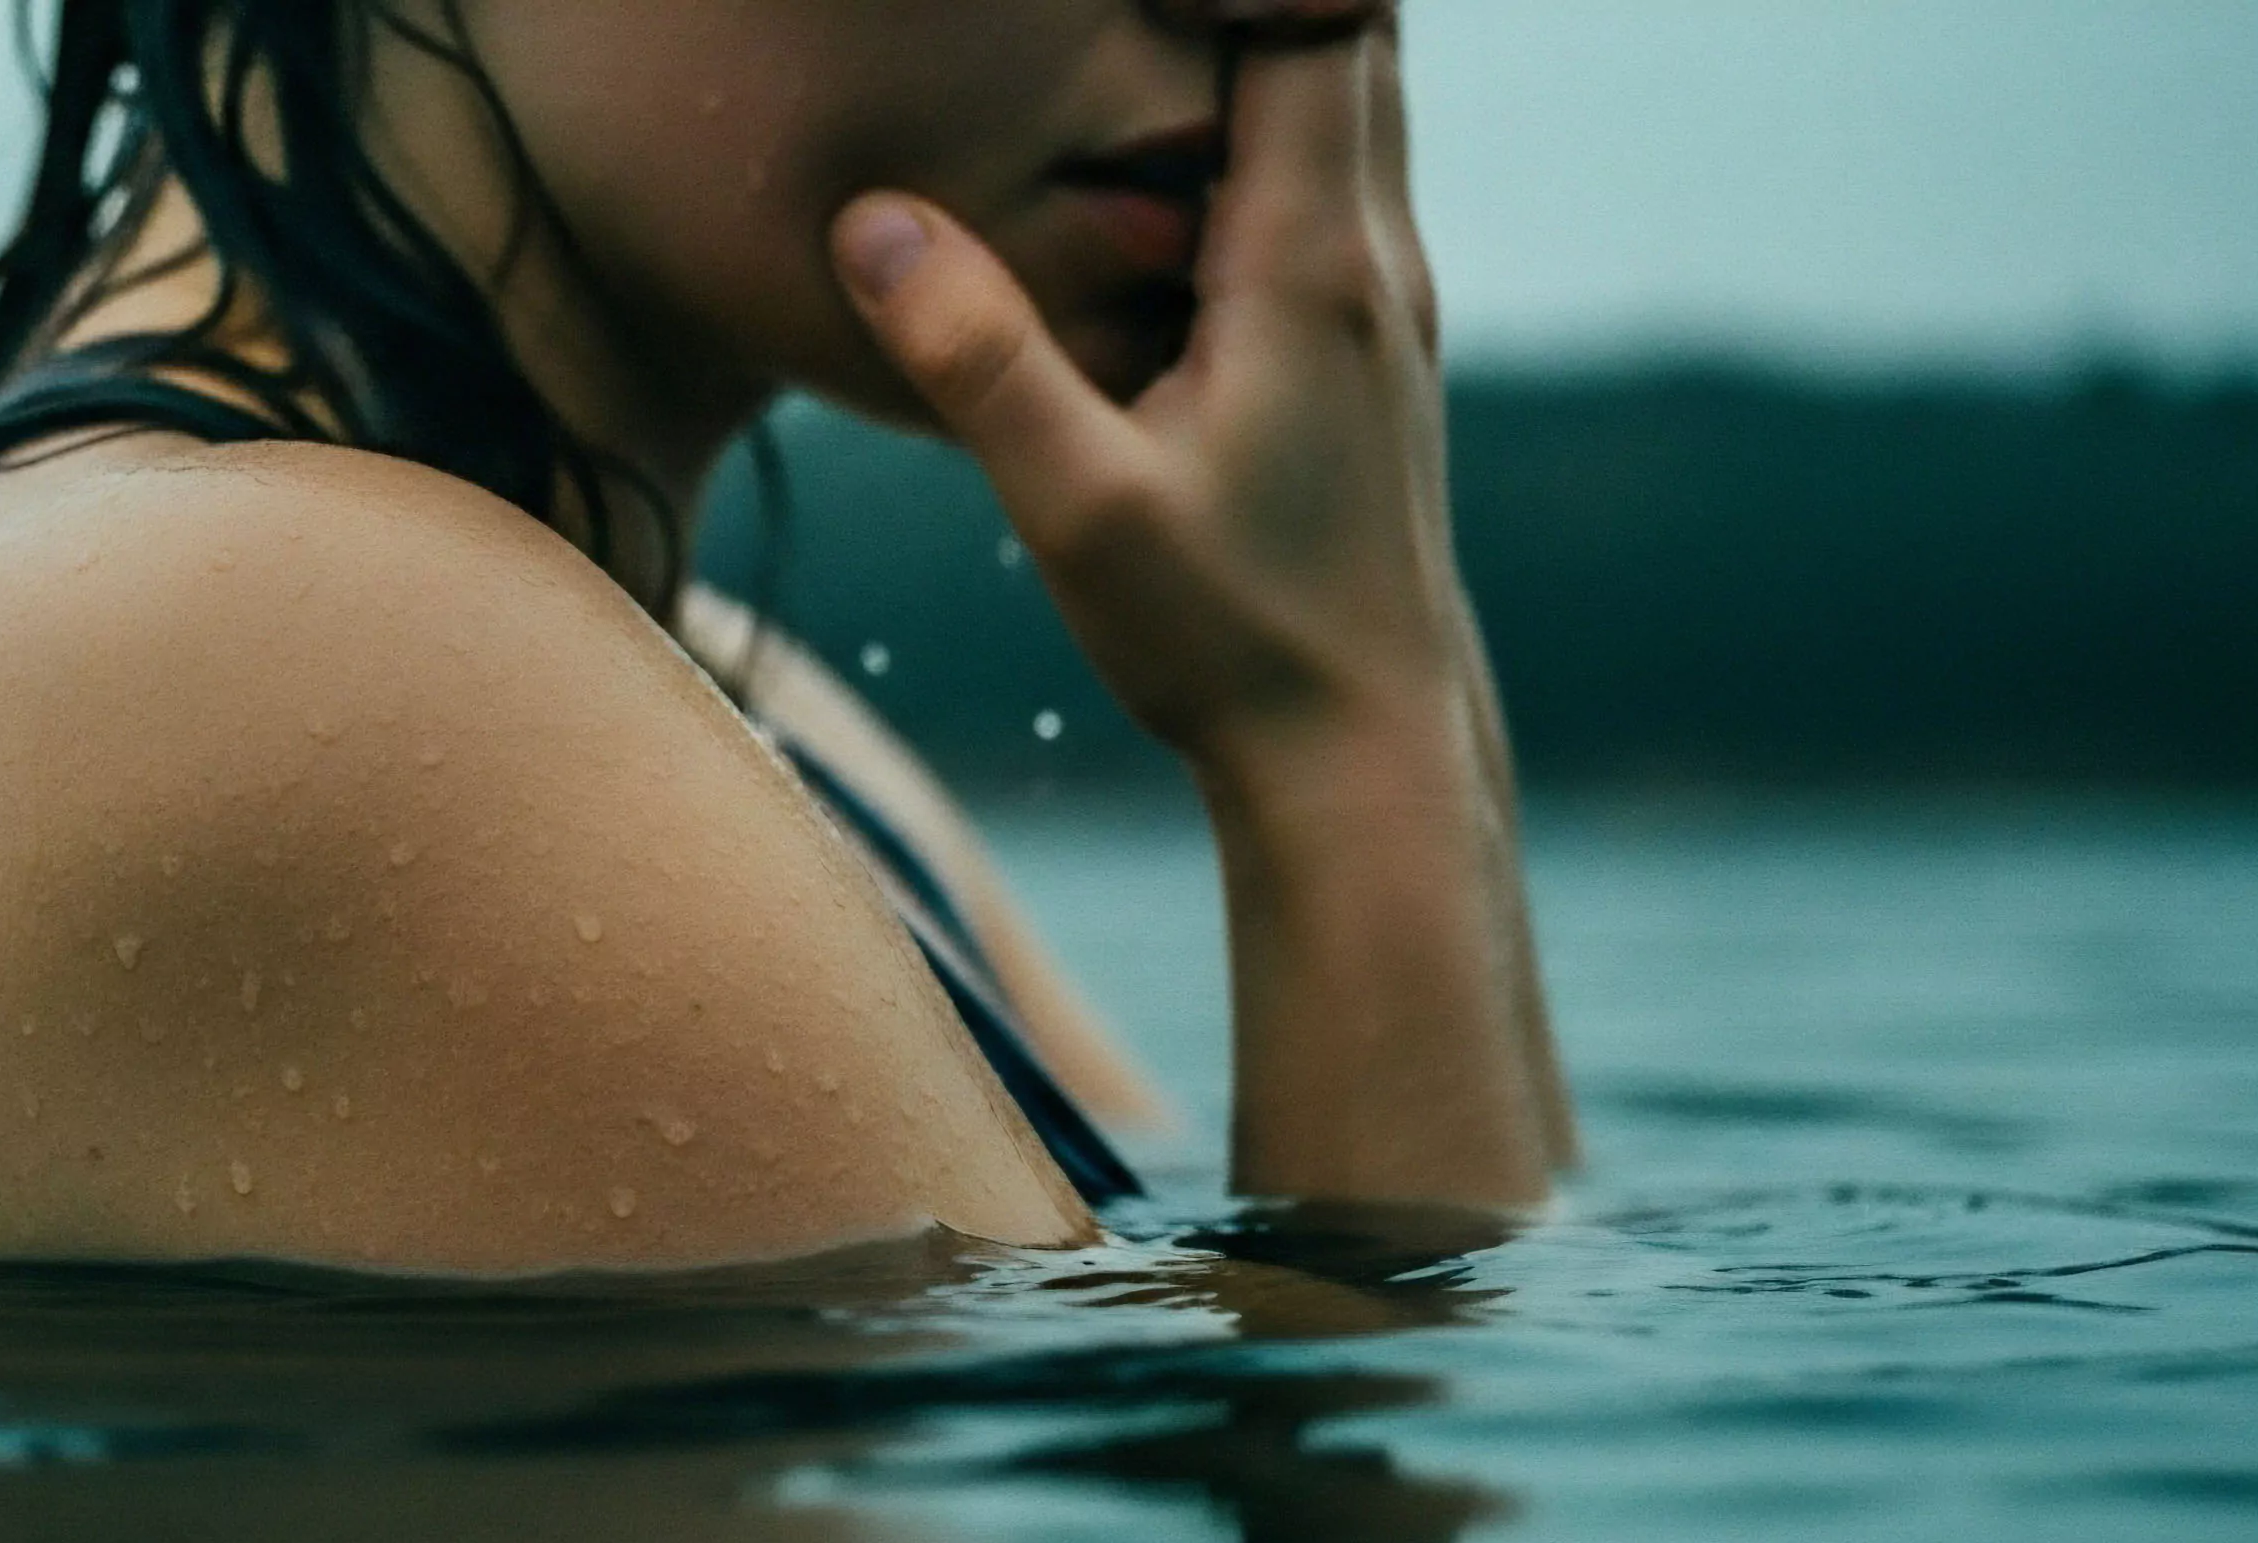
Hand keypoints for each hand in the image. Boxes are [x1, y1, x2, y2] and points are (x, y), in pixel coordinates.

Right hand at [831, 15, 1468, 786]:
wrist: (1363, 752)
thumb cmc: (1231, 640)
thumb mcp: (1077, 509)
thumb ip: (978, 357)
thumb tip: (872, 223)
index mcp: (1313, 261)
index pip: (1315, 21)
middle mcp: (1374, 258)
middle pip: (1346, 39)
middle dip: (1242, 4)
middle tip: (1113, 25)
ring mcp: (1386, 303)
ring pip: (1349, 109)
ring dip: (1255, 62)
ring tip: (1129, 63)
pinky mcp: (1369, 351)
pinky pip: (1333, 186)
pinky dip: (1267, 143)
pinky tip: (1168, 191)